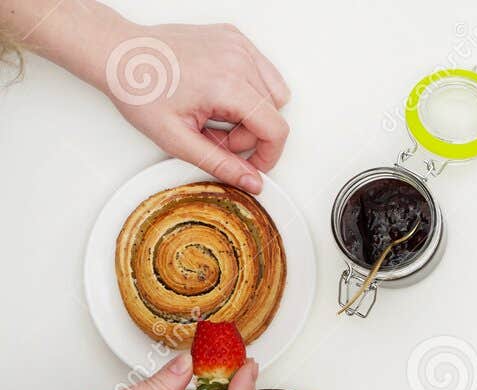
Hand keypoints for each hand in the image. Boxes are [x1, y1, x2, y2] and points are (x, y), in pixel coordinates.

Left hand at [96, 14, 289, 193]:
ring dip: (252, 112)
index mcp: (226, 83)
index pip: (276, 129)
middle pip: (273, 113)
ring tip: (217, 116)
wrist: (118, 54)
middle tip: (217, 137)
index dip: (267, 156)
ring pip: (273, 93)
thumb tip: (253, 182)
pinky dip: (249, 89)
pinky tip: (221, 96)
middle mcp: (236, 58)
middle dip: (251, 135)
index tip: (250, 166)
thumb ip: (221, 165)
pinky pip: (262, 71)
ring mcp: (236, 44)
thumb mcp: (179, 140)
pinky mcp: (232, 37)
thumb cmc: (140, 89)